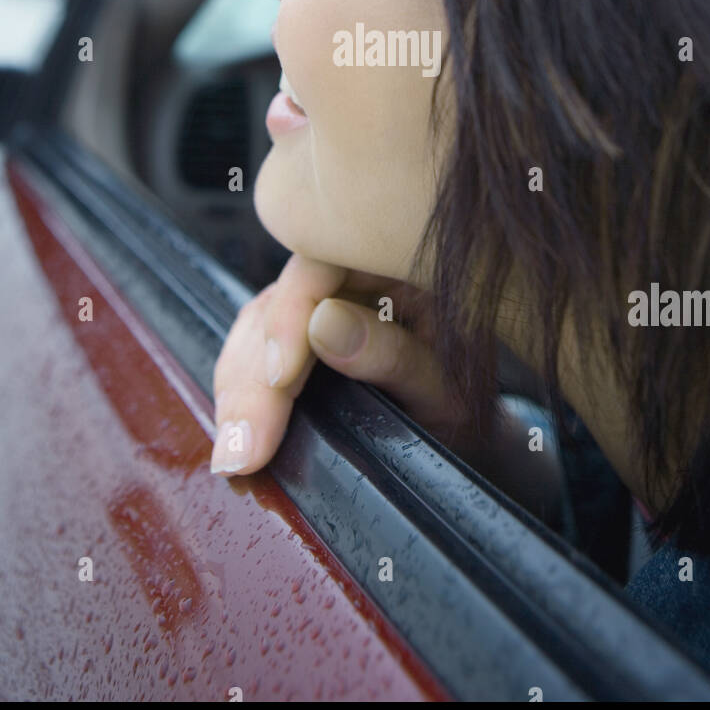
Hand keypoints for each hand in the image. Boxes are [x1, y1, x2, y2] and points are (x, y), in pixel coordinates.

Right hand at [210, 252, 468, 475]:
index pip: (322, 261)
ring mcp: (319, 302)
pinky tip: (237, 431)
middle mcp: (350, 272)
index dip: (291, 315)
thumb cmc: (470, 403)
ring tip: (234, 448)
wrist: (474, 434)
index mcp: (396, 262)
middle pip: (278, 298)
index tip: (282, 378)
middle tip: (244, 445)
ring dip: (239, 387)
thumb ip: (394, 355)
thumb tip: (322, 324)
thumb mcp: (447, 386)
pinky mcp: (295, 337)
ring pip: (256, 325)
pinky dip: (241, 391)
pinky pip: (255, 349)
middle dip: (253, 373)